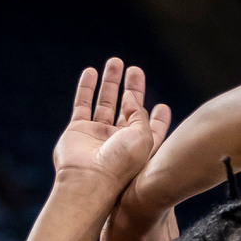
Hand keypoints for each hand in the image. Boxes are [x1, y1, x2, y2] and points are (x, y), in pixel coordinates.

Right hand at [52, 59, 170, 194]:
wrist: (89, 179)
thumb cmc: (121, 162)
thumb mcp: (143, 136)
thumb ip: (139, 113)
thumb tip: (129, 96)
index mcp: (139, 146)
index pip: (152, 129)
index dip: (158, 118)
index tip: (163, 106)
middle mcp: (119, 140)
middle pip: (127, 109)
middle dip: (132, 89)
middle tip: (134, 69)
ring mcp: (98, 135)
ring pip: (105, 102)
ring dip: (110, 83)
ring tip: (115, 62)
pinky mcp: (78, 130)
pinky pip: (83, 104)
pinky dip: (86, 88)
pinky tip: (91, 72)